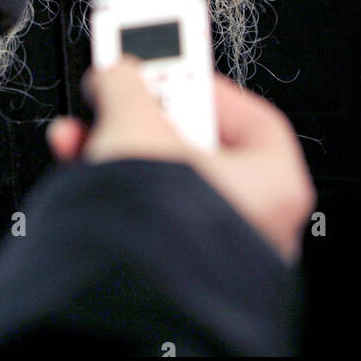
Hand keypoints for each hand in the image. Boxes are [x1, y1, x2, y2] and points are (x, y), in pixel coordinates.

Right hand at [47, 57, 315, 264]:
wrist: (126, 294)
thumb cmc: (161, 224)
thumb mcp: (136, 120)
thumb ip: (126, 83)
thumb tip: (115, 73)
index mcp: (277, 182)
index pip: (249, 113)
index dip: (204, 83)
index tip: (170, 66)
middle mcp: (257, 221)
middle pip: (198, 145)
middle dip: (147, 117)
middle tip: (122, 96)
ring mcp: (214, 248)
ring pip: (165, 179)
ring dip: (119, 148)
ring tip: (85, 131)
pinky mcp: (175, 269)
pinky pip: (148, 212)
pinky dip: (116, 186)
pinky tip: (83, 165)